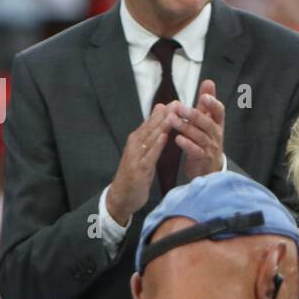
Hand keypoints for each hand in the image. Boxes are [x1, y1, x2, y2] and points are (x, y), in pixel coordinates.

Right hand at [105, 102, 176, 223]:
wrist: (121, 196)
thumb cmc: (136, 173)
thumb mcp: (143, 152)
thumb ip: (151, 133)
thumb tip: (159, 113)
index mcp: (137, 140)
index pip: (151, 123)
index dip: (163, 112)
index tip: (176, 102)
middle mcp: (134, 145)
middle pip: (150, 127)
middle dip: (164, 115)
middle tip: (177, 103)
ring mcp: (135, 157)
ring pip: (150, 138)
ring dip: (161, 126)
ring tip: (173, 115)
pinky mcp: (138, 169)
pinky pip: (149, 155)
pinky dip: (156, 145)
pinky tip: (164, 137)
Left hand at [173, 78, 224, 176]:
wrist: (208, 168)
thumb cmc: (206, 141)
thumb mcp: (208, 121)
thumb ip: (207, 104)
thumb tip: (208, 82)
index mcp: (217, 123)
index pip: (219, 111)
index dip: (213, 103)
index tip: (204, 96)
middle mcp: (216, 135)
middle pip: (208, 123)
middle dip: (194, 115)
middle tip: (179, 107)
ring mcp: (210, 147)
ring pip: (200, 136)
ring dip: (185, 127)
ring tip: (172, 120)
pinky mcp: (203, 159)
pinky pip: (196, 151)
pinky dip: (187, 144)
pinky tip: (177, 139)